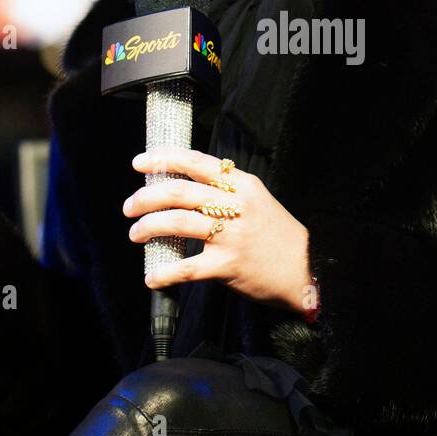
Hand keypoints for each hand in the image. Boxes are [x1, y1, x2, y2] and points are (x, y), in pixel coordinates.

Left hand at [124, 148, 312, 314]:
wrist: (307, 270)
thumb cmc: (279, 236)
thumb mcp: (258, 200)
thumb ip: (227, 191)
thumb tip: (186, 187)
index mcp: (242, 185)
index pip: (197, 163)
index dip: (164, 159)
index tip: (140, 162)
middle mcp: (236, 206)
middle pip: (179, 192)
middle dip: (146, 198)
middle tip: (130, 206)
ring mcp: (231, 235)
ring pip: (177, 223)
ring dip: (148, 227)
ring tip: (135, 234)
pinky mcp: (227, 265)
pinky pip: (186, 267)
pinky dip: (164, 272)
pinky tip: (152, 276)